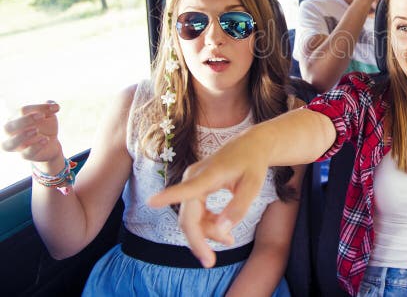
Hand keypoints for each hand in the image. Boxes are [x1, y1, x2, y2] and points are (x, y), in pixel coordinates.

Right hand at [2, 102, 63, 168]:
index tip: (55, 109)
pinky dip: (35, 147)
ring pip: (9, 144)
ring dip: (22, 136)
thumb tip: (54, 105)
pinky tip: (45, 140)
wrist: (51, 143)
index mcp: (15, 118)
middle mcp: (11, 133)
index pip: (22, 111)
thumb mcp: (48, 116)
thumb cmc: (45, 126)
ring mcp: (17, 145)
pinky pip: (25, 154)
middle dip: (24, 120)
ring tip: (36, 130)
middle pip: (8, 127)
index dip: (38, 108)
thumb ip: (48, 109)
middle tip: (41, 116)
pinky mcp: (25, 155)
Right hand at [147, 133, 267, 267]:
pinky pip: (195, 213)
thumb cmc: (253, 164)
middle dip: (198, 240)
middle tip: (210, 262)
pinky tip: (223, 233)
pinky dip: (207, 225)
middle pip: (188, 216)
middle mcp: (194, 177)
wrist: (250, 146)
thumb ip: (239, 207)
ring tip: (229, 241)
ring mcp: (192, 183)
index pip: (187, 188)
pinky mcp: (194, 188)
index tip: (150, 201)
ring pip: (191, 218)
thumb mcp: (254, 185)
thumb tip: (223, 230)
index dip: (168, 197)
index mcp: (209, 174)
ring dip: (206, 233)